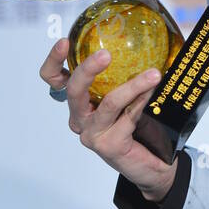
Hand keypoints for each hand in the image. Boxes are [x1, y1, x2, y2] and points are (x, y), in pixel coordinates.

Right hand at [38, 38, 178, 199]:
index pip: (55, 79)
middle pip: (73, 89)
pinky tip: (153, 91)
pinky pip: (127, 116)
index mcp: (79, 102)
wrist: (150, 165)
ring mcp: (92, 133)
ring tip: (153, 74)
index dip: (54, 60)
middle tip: (105, 54)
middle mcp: (80, 118)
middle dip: (87, 68)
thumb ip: (124, 76)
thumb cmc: (137, 128)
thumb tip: (147, 44)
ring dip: (133, 86)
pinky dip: (142, 100)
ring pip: (108, 103)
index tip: (65, 42)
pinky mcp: (108, 145)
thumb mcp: (124, 98)